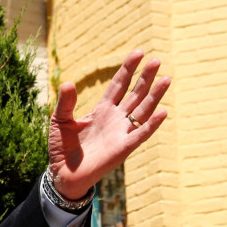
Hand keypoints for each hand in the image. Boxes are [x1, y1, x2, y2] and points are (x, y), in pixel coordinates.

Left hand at [48, 50, 170, 199]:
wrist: (62, 174)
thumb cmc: (61, 148)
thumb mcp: (60, 120)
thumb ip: (66, 102)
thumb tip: (68, 83)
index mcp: (102, 110)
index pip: (119, 85)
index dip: (128, 69)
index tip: (139, 52)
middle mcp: (116, 119)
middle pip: (135, 94)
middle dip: (145, 77)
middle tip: (157, 60)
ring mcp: (121, 133)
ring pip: (143, 110)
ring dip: (155, 96)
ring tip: (166, 78)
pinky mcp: (123, 149)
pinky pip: (141, 134)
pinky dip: (152, 125)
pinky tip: (163, 112)